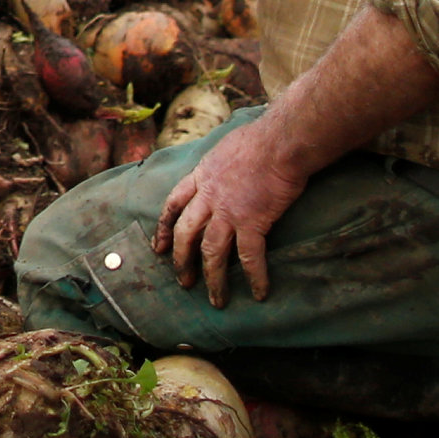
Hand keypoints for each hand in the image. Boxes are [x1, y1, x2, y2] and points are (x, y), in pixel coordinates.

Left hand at [156, 116, 312, 306]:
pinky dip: (255, 277)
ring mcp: (228, 212)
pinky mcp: (252, 222)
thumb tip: (226, 161)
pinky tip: (259, 293)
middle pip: (186, 233)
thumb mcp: (227, 146)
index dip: (164, 227)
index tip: (159, 247)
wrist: (280, 141)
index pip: (173, 204)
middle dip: (181, 260)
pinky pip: (250, 257)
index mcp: (201, 176)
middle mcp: (209, 197)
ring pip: (212, 252)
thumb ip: (221, 161)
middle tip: (183, 282)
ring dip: (213, 279)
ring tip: (216, 300)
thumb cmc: (261, 137)